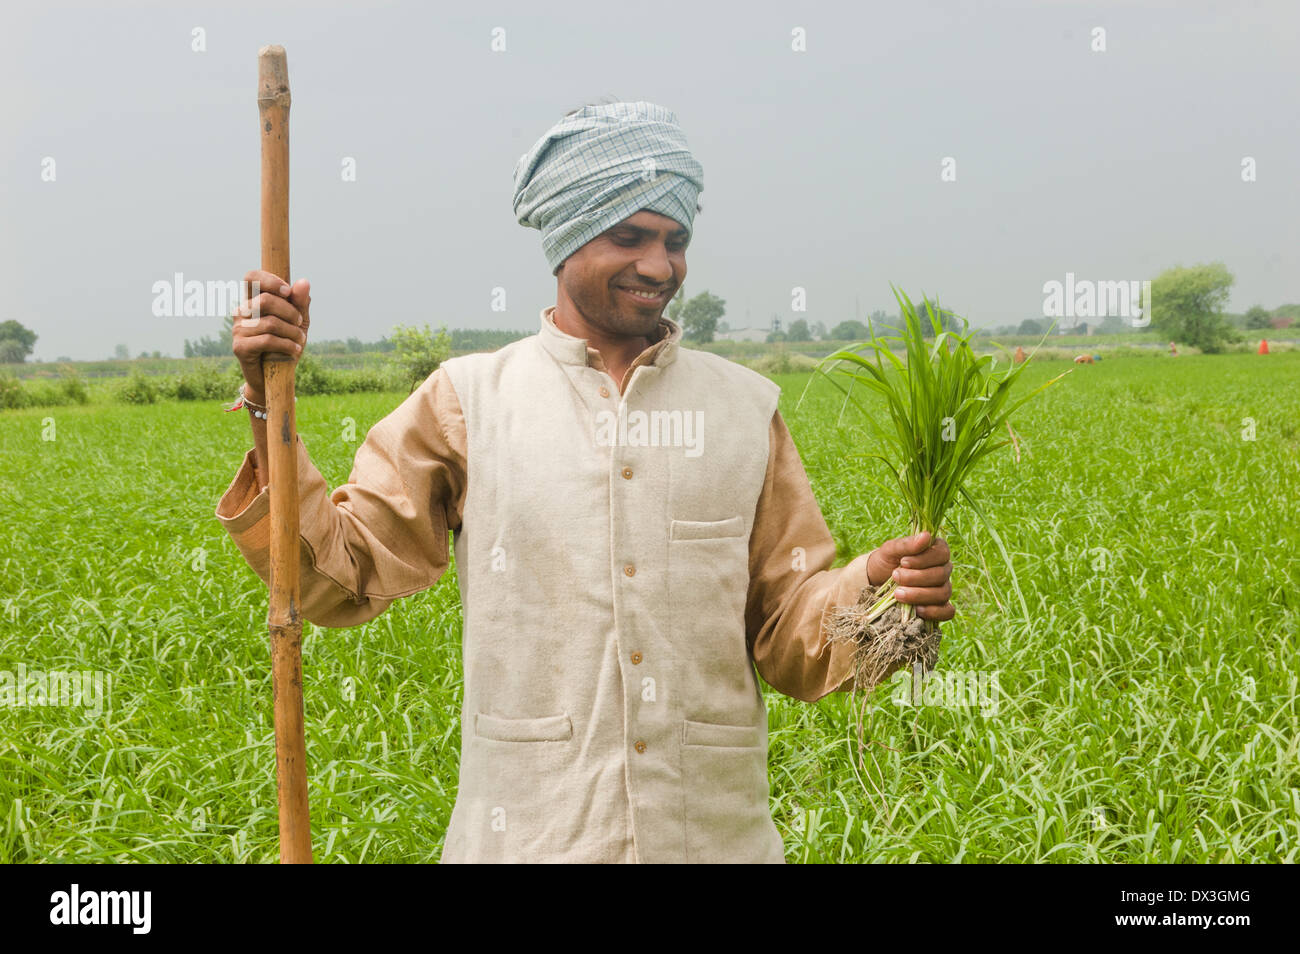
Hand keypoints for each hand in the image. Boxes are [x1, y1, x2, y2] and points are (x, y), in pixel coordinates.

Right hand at [231, 270, 310, 400]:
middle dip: (290, 311)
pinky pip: (267, 340)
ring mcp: (238, 330)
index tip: (288, 292)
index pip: (252, 278)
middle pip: (265, 300)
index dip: (270, 280)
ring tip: (300, 340)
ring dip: (292, 332)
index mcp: (253, 301)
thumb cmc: (286, 344)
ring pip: (270, 323)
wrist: (277, 377)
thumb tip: (303, 281)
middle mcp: (242, 312)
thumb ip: (300, 302)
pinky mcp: (240, 347)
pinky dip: (286, 345)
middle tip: (299, 323)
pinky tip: (295, 350)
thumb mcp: (298, 322)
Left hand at [866, 531, 953, 621]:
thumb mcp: (890, 550)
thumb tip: (926, 536)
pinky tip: (917, 610)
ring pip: (943, 593)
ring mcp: (943, 589)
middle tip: (895, 576)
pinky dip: (934, 612)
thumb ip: (907, 543)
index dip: (924, 559)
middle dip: (916, 577)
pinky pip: (947, 612)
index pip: (942, 553)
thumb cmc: (886, 561)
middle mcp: (943, 569)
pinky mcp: (939, 607)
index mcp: (936, 551)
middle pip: (941, 575)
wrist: (876, 581)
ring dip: (920, 594)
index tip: (903, 562)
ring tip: (898, 594)